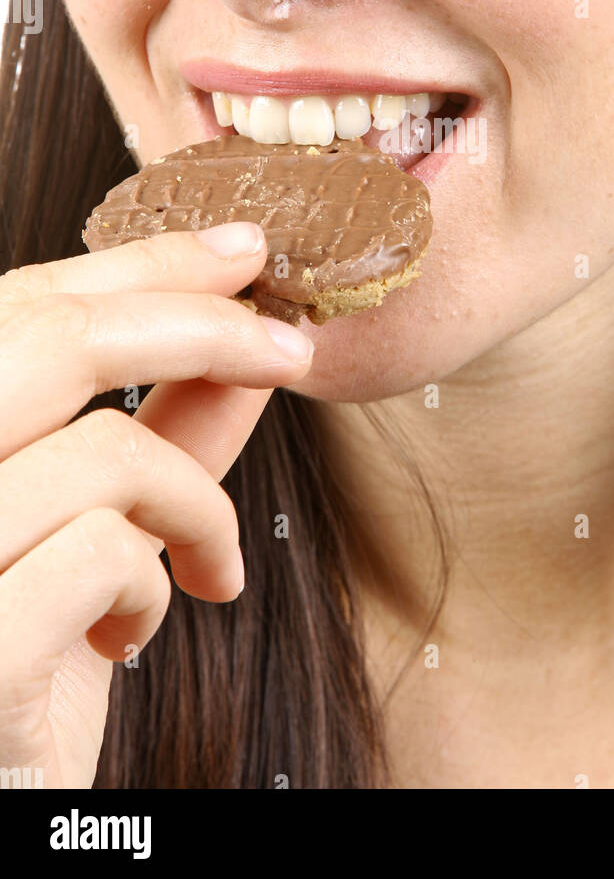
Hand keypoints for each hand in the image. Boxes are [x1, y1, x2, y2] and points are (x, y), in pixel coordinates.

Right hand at [0, 221, 313, 787]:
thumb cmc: (30, 660)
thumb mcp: (93, 531)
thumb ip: (161, 434)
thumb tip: (249, 345)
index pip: (21, 306)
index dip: (141, 264)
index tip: (244, 248)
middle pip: (51, 340)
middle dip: (197, 326)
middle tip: (291, 350)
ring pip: (105, 452)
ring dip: (192, 506)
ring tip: (201, 563)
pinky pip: (106, 553)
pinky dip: (154, 588)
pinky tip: (129, 634)